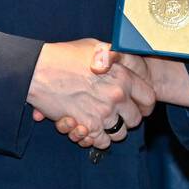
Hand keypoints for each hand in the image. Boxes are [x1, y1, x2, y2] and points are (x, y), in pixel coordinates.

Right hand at [26, 39, 155, 150]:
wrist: (38, 70)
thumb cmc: (64, 56)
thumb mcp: (96, 47)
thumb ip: (114, 55)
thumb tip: (121, 59)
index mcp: (123, 76)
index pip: (149, 98)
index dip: (145, 104)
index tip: (139, 106)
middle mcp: (117, 96)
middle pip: (136, 120)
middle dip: (127, 119)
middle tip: (116, 115)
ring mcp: (103, 113)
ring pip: (120, 134)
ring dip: (113, 130)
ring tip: (102, 122)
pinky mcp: (87, 126)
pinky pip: (102, 142)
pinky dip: (97, 139)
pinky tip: (90, 129)